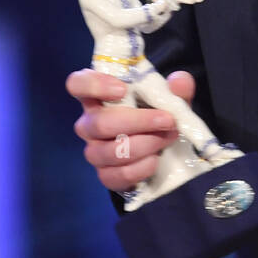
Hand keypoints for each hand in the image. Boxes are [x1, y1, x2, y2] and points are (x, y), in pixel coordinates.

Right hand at [67, 68, 195, 192]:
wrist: (162, 148)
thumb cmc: (157, 114)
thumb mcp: (171, 98)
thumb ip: (177, 87)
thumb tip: (179, 82)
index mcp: (98, 97)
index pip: (77, 84)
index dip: (94, 85)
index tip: (122, 89)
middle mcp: (89, 124)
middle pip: (99, 123)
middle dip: (139, 122)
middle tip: (168, 120)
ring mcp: (94, 151)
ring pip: (109, 152)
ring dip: (145, 145)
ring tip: (168, 138)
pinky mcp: (105, 175)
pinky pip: (116, 175)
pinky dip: (141, 168)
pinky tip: (156, 160)